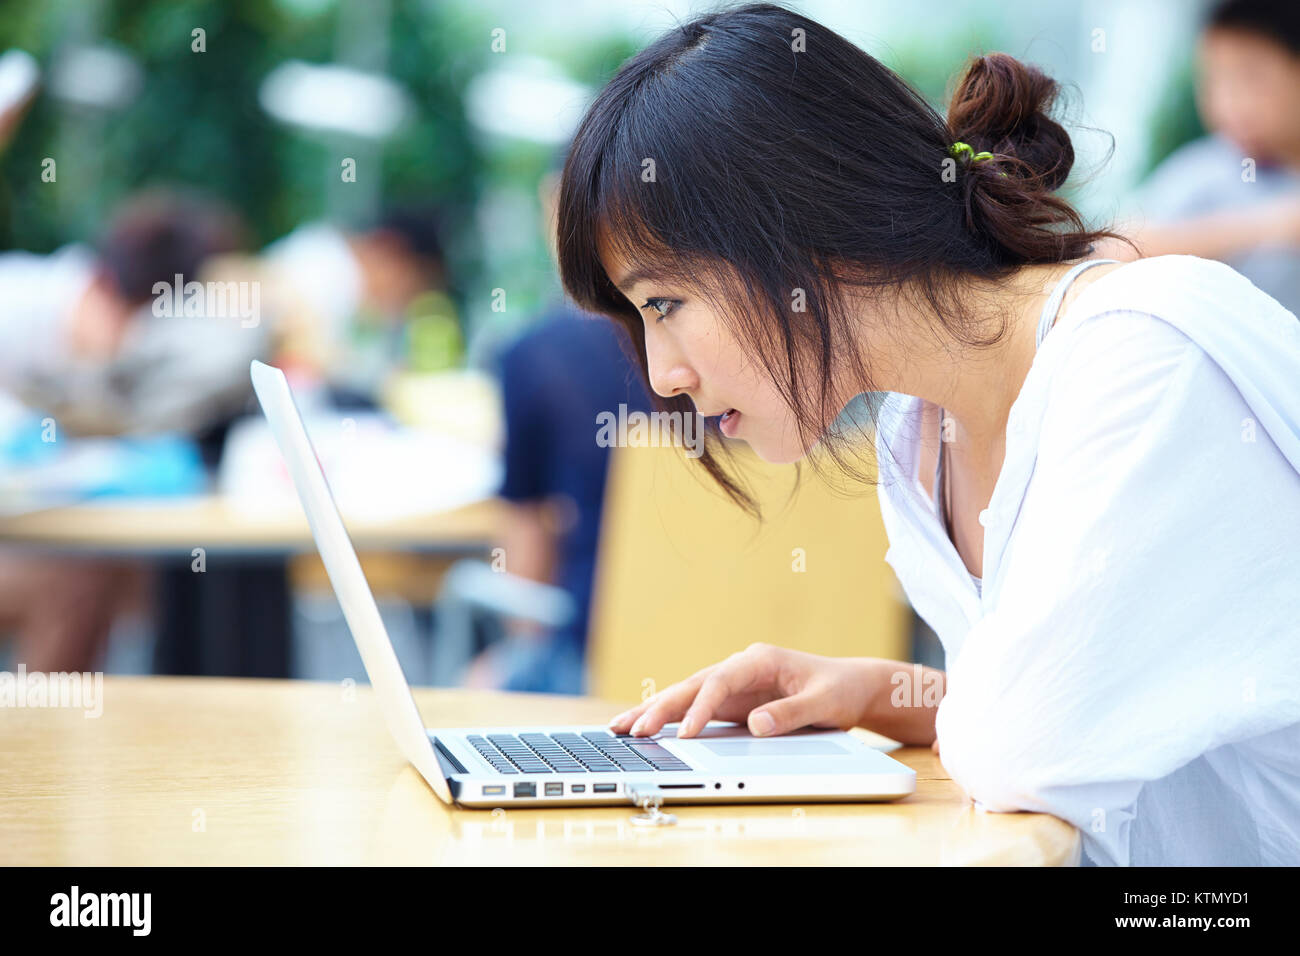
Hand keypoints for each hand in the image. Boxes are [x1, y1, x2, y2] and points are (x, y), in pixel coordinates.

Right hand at [607, 643, 883, 738]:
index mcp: (758, 660)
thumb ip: (790, 713)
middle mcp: (739, 668)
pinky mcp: (731, 701)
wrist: (850, 687)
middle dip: (661, 707)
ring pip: (685, 695)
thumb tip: (756, 724)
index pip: (719, 681)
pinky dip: (669, 718)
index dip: (701, 707)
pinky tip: (645, 728)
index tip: (687, 733)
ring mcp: (732, 684)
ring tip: (620, 728)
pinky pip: (693, 708)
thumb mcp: (822, 703)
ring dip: (654, 711)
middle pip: (692, 686)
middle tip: (634, 730)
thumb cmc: (838, 691)